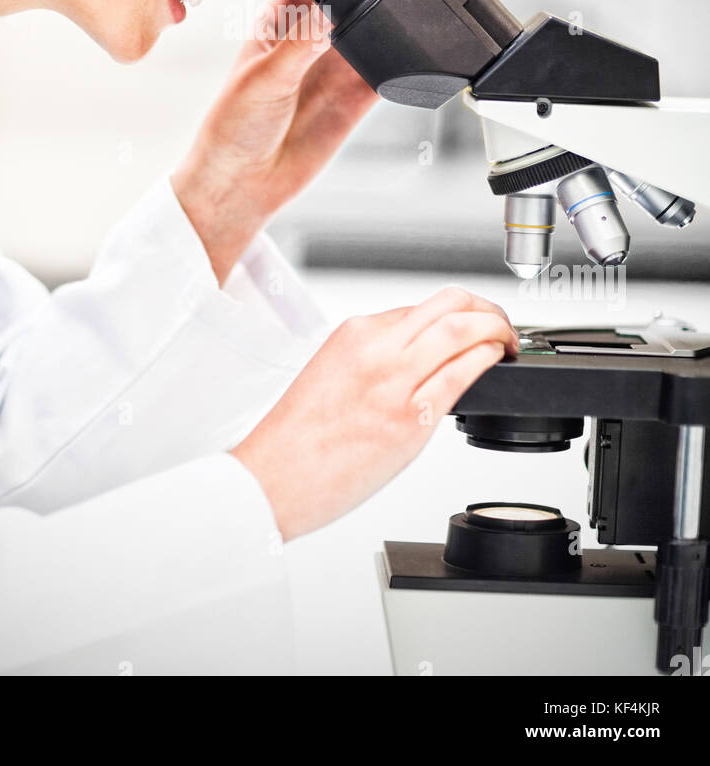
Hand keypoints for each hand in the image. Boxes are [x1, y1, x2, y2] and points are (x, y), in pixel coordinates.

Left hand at [171, 0, 404, 284]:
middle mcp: (310, 39)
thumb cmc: (233, 126)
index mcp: (278, 22)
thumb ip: (299, 45)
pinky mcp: (356, 97)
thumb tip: (330, 10)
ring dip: (394, 6)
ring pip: (373, 25)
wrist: (243, 184)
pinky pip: (388, 68)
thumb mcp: (263, 79)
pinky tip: (419, 39)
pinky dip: (405, 53)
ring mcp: (335, 66)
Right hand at [231, 287, 519, 540]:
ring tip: (506, 342)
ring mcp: (395, 380)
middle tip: (499, 326)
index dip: (455, 316)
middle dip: (485, 309)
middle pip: (449, 303)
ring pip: (462, 328)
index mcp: (354, 333)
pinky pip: (461, 372)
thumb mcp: (330, 372)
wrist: (273, 477)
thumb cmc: (296, 437)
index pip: (421, 308)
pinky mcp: (410, 417)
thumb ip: (372, 357)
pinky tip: (496, 361)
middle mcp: (376, 347)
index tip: (468, 330)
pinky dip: (488, 357)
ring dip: (496, 328)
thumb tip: (415, 357)